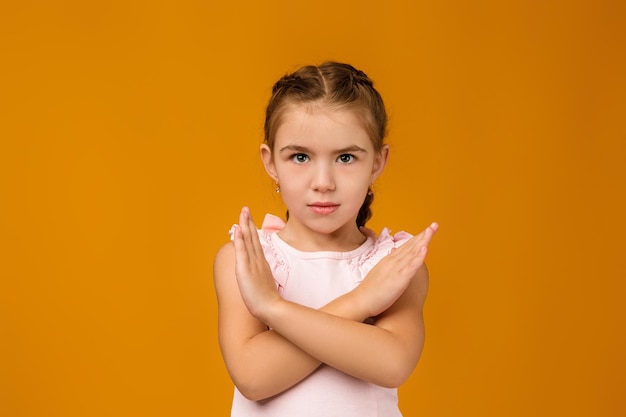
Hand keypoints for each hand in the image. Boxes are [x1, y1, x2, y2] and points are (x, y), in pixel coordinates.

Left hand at [232, 207, 281, 321]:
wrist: (270, 308)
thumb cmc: (269, 301)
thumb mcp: (265, 285)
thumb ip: (263, 277)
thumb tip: (262, 275)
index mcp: (262, 264)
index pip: (256, 243)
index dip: (252, 230)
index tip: (249, 219)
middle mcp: (258, 260)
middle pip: (253, 237)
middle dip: (249, 222)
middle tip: (246, 208)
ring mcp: (253, 263)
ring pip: (248, 240)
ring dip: (245, 225)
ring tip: (243, 212)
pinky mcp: (245, 269)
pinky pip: (242, 251)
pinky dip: (240, 239)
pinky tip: (238, 229)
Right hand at [354, 222, 437, 317]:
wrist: (360, 301)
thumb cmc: (369, 291)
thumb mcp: (379, 273)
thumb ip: (387, 263)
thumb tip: (393, 254)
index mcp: (389, 261)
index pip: (405, 246)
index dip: (417, 238)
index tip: (427, 230)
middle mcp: (393, 261)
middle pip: (411, 245)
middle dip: (424, 235)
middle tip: (434, 225)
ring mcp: (396, 269)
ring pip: (412, 252)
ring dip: (423, 240)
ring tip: (431, 229)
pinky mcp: (399, 279)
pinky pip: (411, 266)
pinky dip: (418, 257)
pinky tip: (425, 248)